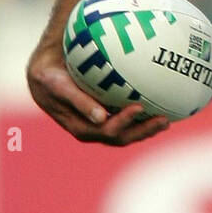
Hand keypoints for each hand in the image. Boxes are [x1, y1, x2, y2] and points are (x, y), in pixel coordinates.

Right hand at [27, 43, 170, 145]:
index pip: (108, 131)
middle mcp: (94, 130)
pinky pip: (128, 118)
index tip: (138, 107)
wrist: (44, 75)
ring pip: (128, 131)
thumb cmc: (49, 77)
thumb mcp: (57, 85)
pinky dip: (143, 116)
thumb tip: (101, 117)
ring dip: (147, 128)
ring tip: (167, 119)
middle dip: (144, 131)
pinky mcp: (107, 116)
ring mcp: (101, 125)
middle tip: (163, 120)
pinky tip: (159, 104)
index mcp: (82, 127)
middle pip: (123, 137)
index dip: (124, 123)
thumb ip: (78, 100)